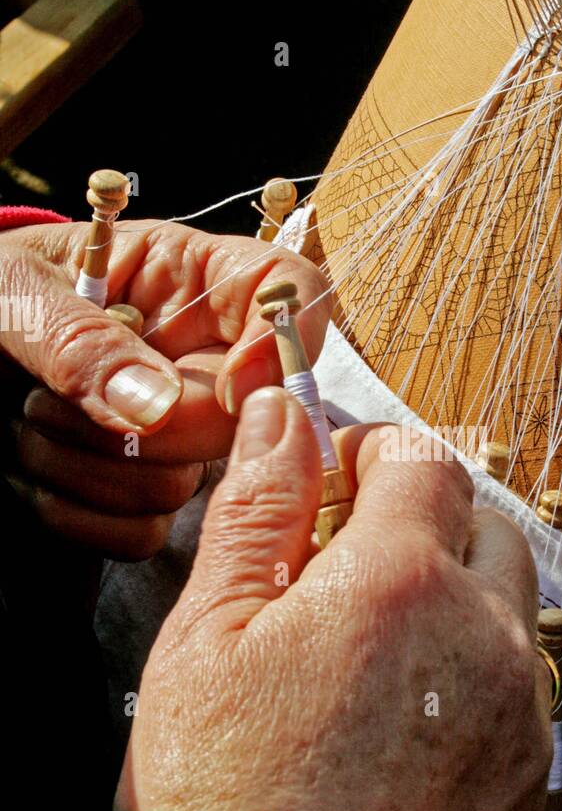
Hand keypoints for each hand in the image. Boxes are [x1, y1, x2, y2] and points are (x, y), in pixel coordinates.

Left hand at [0, 220, 329, 556]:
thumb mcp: (13, 290)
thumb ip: (80, 339)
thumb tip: (156, 408)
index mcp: (187, 278)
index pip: (285, 293)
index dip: (282, 341)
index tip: (232, 386)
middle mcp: (196, 356)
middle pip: (250, 415)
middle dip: (157, 428)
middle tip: (63, 402)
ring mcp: (172, 430)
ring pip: (186, 483)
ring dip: (95, 468)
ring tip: (30, 423)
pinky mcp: (136, 490)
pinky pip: (144, 531)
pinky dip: (83, 517)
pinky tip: (36, 480)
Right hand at [117, 389, 550, 810]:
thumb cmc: (223, 789)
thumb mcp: (209, 634)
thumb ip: (258, 509)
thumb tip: (285, 418)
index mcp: (400, 582)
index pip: (424, 460)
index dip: (379, 455)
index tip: (343, 477)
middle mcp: (483, 636)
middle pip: (487, 526)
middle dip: (429, 526)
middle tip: (357, 567)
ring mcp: (519, 712)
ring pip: (510, 611)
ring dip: (458, 605)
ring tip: (378, 658)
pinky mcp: (531, 778)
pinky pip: (519, 694)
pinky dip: (476, 685)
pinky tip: (407, 730)